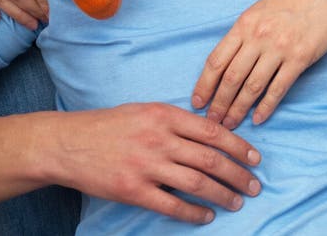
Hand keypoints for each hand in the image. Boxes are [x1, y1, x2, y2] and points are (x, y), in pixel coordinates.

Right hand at [48, 103, 261, 224]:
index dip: (238, 145)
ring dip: (221, 194)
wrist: (71, 143)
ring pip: (196, 182)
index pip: (212, 130)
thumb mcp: (146, 110)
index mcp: (165, 115)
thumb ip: (176, 121)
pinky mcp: (133, 190)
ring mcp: (146, 165)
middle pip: (210, 158)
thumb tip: (210, 132)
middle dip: (237, 173)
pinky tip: (206, 216)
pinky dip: (193, 212)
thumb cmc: (111, 124)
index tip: (255, 158)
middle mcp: (159, 138)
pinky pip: (171, 205)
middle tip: (254, 185)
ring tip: (237, 201)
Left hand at [191, 0, 326, 127]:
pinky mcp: (299, 59)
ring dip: (239, 109)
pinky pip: (278, 89)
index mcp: (245, 23)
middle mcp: (259, 36)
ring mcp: (280, 48)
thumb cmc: (293, 1)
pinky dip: (266, 107)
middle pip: (232, 77)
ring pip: (252, 87)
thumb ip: (242, 33)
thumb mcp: (260, 10)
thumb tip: (224, 63)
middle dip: (219, 103)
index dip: (204, 85)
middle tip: (212, 121)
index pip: (217, 60)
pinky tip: (258, 119)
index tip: (197, 102)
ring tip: (230, 124)